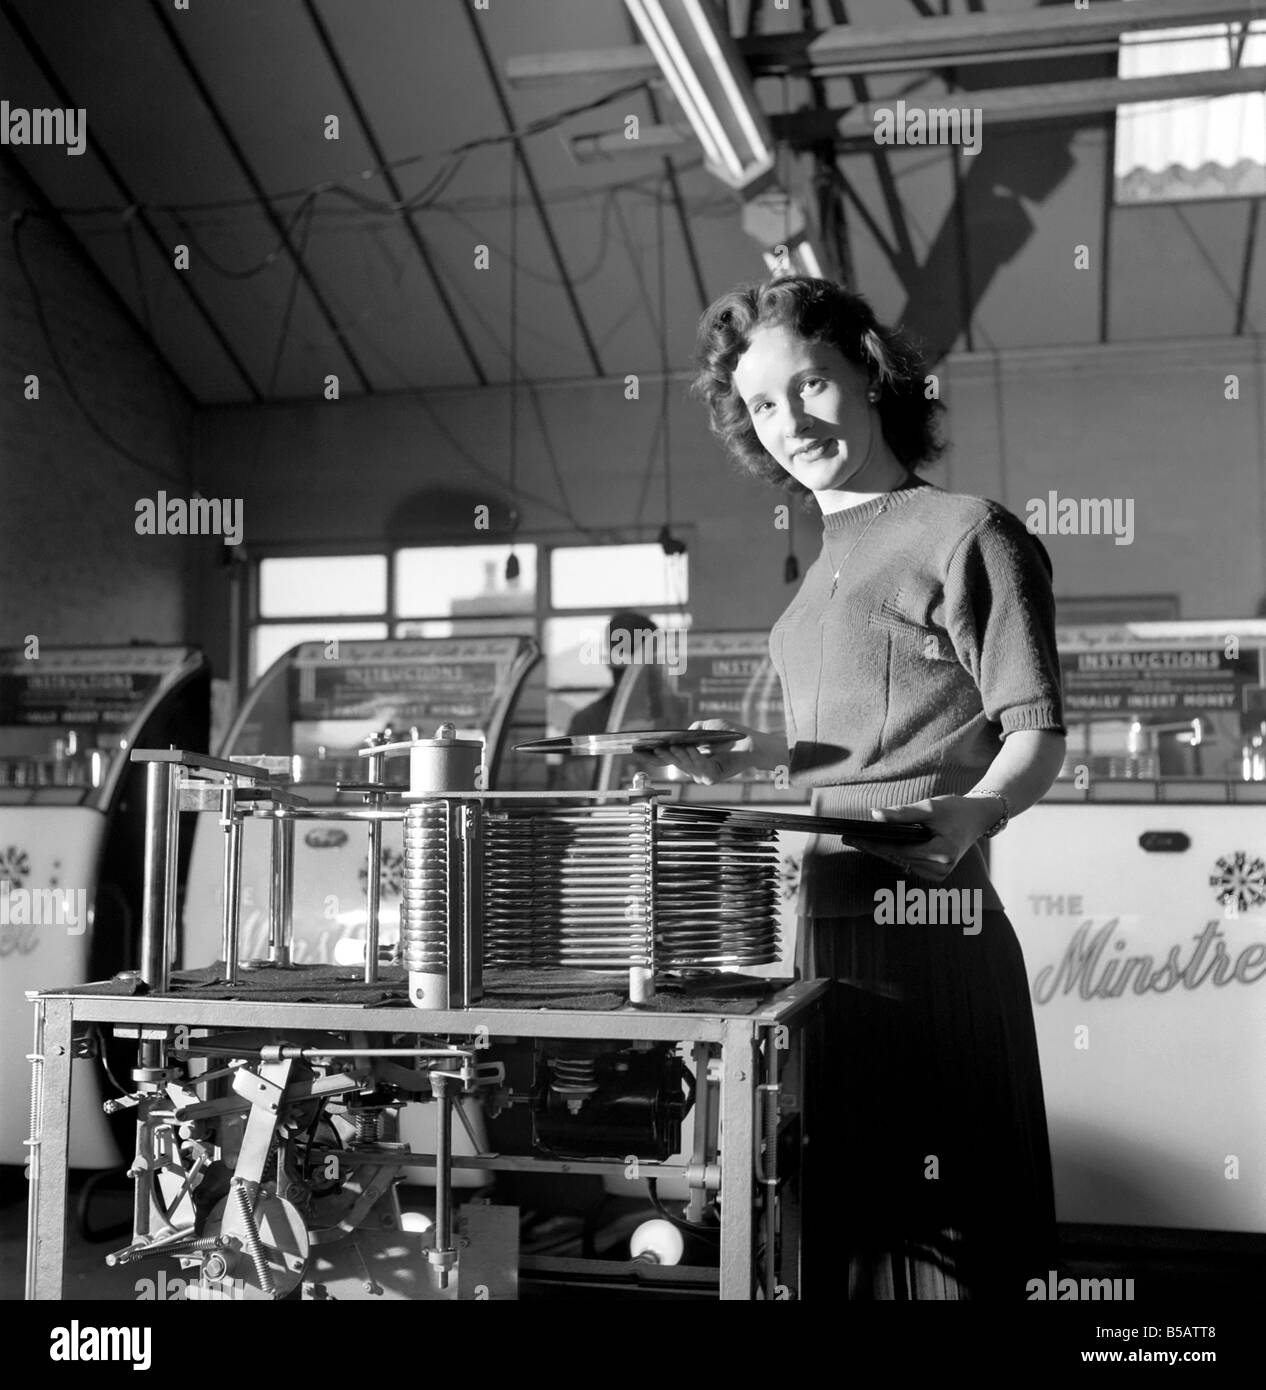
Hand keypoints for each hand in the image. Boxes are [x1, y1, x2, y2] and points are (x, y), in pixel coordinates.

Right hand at [661, 719, 765, 784]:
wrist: (753, 743)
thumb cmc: (732, 734)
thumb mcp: (708, 727)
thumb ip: (693, 730)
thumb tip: (681, 735)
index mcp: (692, 758)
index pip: (670, 758)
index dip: (655, 756)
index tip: (639, 751)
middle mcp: (696, 768)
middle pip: (676, 763)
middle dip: (665, 756)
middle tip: (655, 749)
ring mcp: (704, 774)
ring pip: (686, 766)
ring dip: (679, 756)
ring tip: (671, 746)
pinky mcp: (713, 777)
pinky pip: (699, 768)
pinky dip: (694, 758)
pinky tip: (690, 749)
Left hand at [863, 795, 998, 882]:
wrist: (976, 818)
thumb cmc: (954, 809)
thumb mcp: (929, 807)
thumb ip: (902, 814)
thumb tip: (874, 815)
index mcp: (942, 853)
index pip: (899, 850)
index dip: (875, 844)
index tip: (854, 838)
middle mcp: (941, 868)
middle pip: (898, 858)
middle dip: (874, 847)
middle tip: (849, 838)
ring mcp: (940, 874)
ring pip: (902, 862)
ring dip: (883, 852)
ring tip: (859, 841)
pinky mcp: (937, 874)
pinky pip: (909, 863)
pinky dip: (896, 854)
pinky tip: (880, 845)